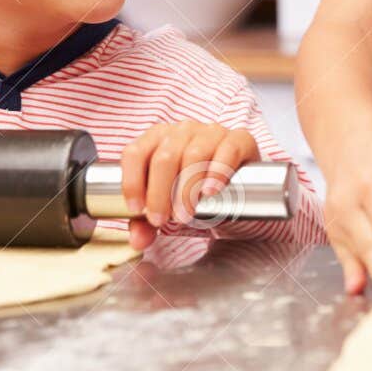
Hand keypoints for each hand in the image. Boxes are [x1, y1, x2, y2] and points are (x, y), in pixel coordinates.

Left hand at [119, 122, 259, 250]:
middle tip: (161, 220)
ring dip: (186, 190)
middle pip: (164, 158)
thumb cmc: (194, 189)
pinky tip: (210, 191)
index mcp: (157, 138)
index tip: (137, 209)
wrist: (236, 183)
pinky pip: (227, 152)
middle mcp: (182, 130)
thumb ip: (147, 223)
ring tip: (185, 214)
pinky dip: (217, 173)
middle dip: (160, 194)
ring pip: (193, 155)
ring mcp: (211, 132)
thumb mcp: (167, 205)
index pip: (135, 153)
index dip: (132, 182)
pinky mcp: (239, 139)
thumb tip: (138, 240)